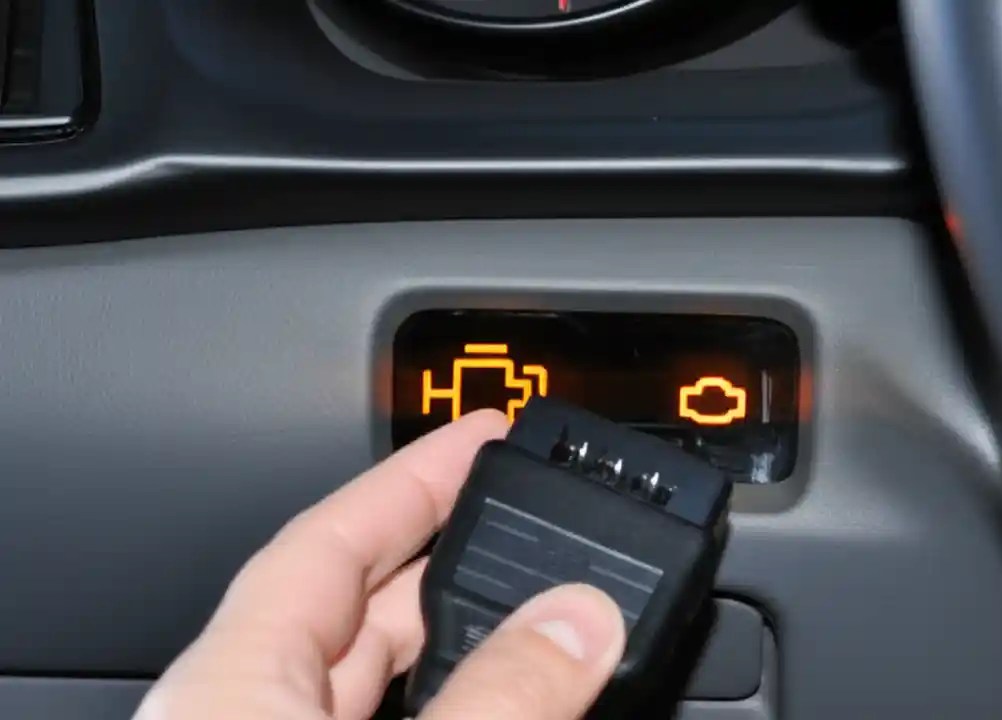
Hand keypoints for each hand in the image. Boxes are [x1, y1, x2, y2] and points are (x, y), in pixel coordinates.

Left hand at [134, 410, 626, 719]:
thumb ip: (494, 696)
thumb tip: (579, 622)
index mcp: (228, 685)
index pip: (326, 536)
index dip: (412, 476)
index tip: (480, 435)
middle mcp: (238, 716)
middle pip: (355, 605)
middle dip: (453, 557)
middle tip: (534, 521)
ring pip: (375, 680)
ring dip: (461, 646)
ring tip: (544, 620)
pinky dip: (446, 707)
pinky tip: (499, 707)